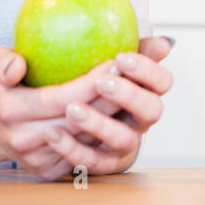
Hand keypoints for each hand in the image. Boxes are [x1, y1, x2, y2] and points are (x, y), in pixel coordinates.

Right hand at [0, 36, 172, 179]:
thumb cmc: (3, 90)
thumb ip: (1, 61)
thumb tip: (17, 65)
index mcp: (12, 111)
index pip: (62, 98)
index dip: (92, 83)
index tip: (116, 62)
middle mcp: (26, 140)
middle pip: (81, 121)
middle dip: (112, 98)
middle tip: (134, 75)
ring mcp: (40, 160)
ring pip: (88, 140)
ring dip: (114, 117)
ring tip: (134, 92)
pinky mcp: (51, 172)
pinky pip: (86, 154)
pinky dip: (106, 135)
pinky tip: (123, 115)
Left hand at [43, 36, 173, 176]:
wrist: (41, 119)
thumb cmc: (70, 77)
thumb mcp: (84, 55)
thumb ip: (111, 40)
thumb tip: (155, 39)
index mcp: (144, 89)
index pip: (162, 81)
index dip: (148, 70)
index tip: (121, 57)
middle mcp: (138, 119)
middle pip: (152, 111)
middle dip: (130, 95)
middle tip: (101, 82)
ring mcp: (121, 145)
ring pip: (123, 140)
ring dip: (100, 124)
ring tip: (71, 109)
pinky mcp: (97, 165)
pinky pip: (91, 162)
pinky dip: (72, 150)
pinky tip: (52, 134)